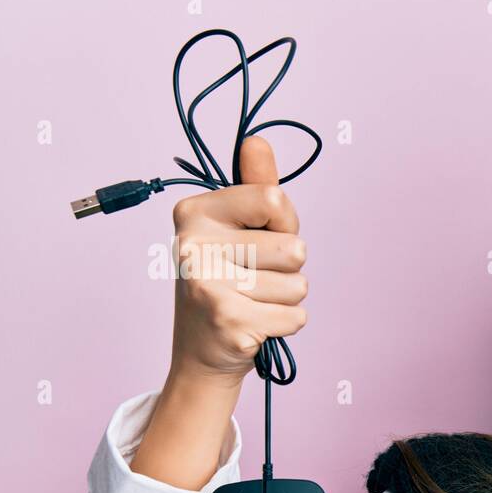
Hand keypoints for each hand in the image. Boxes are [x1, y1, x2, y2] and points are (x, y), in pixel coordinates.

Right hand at [168, 135, 307, 386]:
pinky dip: (284, 324)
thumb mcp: (241, 230)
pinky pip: (295, 316)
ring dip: (286, 298)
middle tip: (254, 280)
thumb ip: (256, 188)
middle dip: (288, 269)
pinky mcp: (228, 320)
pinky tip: (255, 325)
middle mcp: (193, 244)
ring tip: (254, 302)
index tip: (259, 238)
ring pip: (298, 285)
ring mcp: (207, 284)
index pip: (275, 199)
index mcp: (195, 212)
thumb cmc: (229, 282)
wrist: (202, 351)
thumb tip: (257, 141)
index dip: (284, 224)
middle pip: (294, 247)